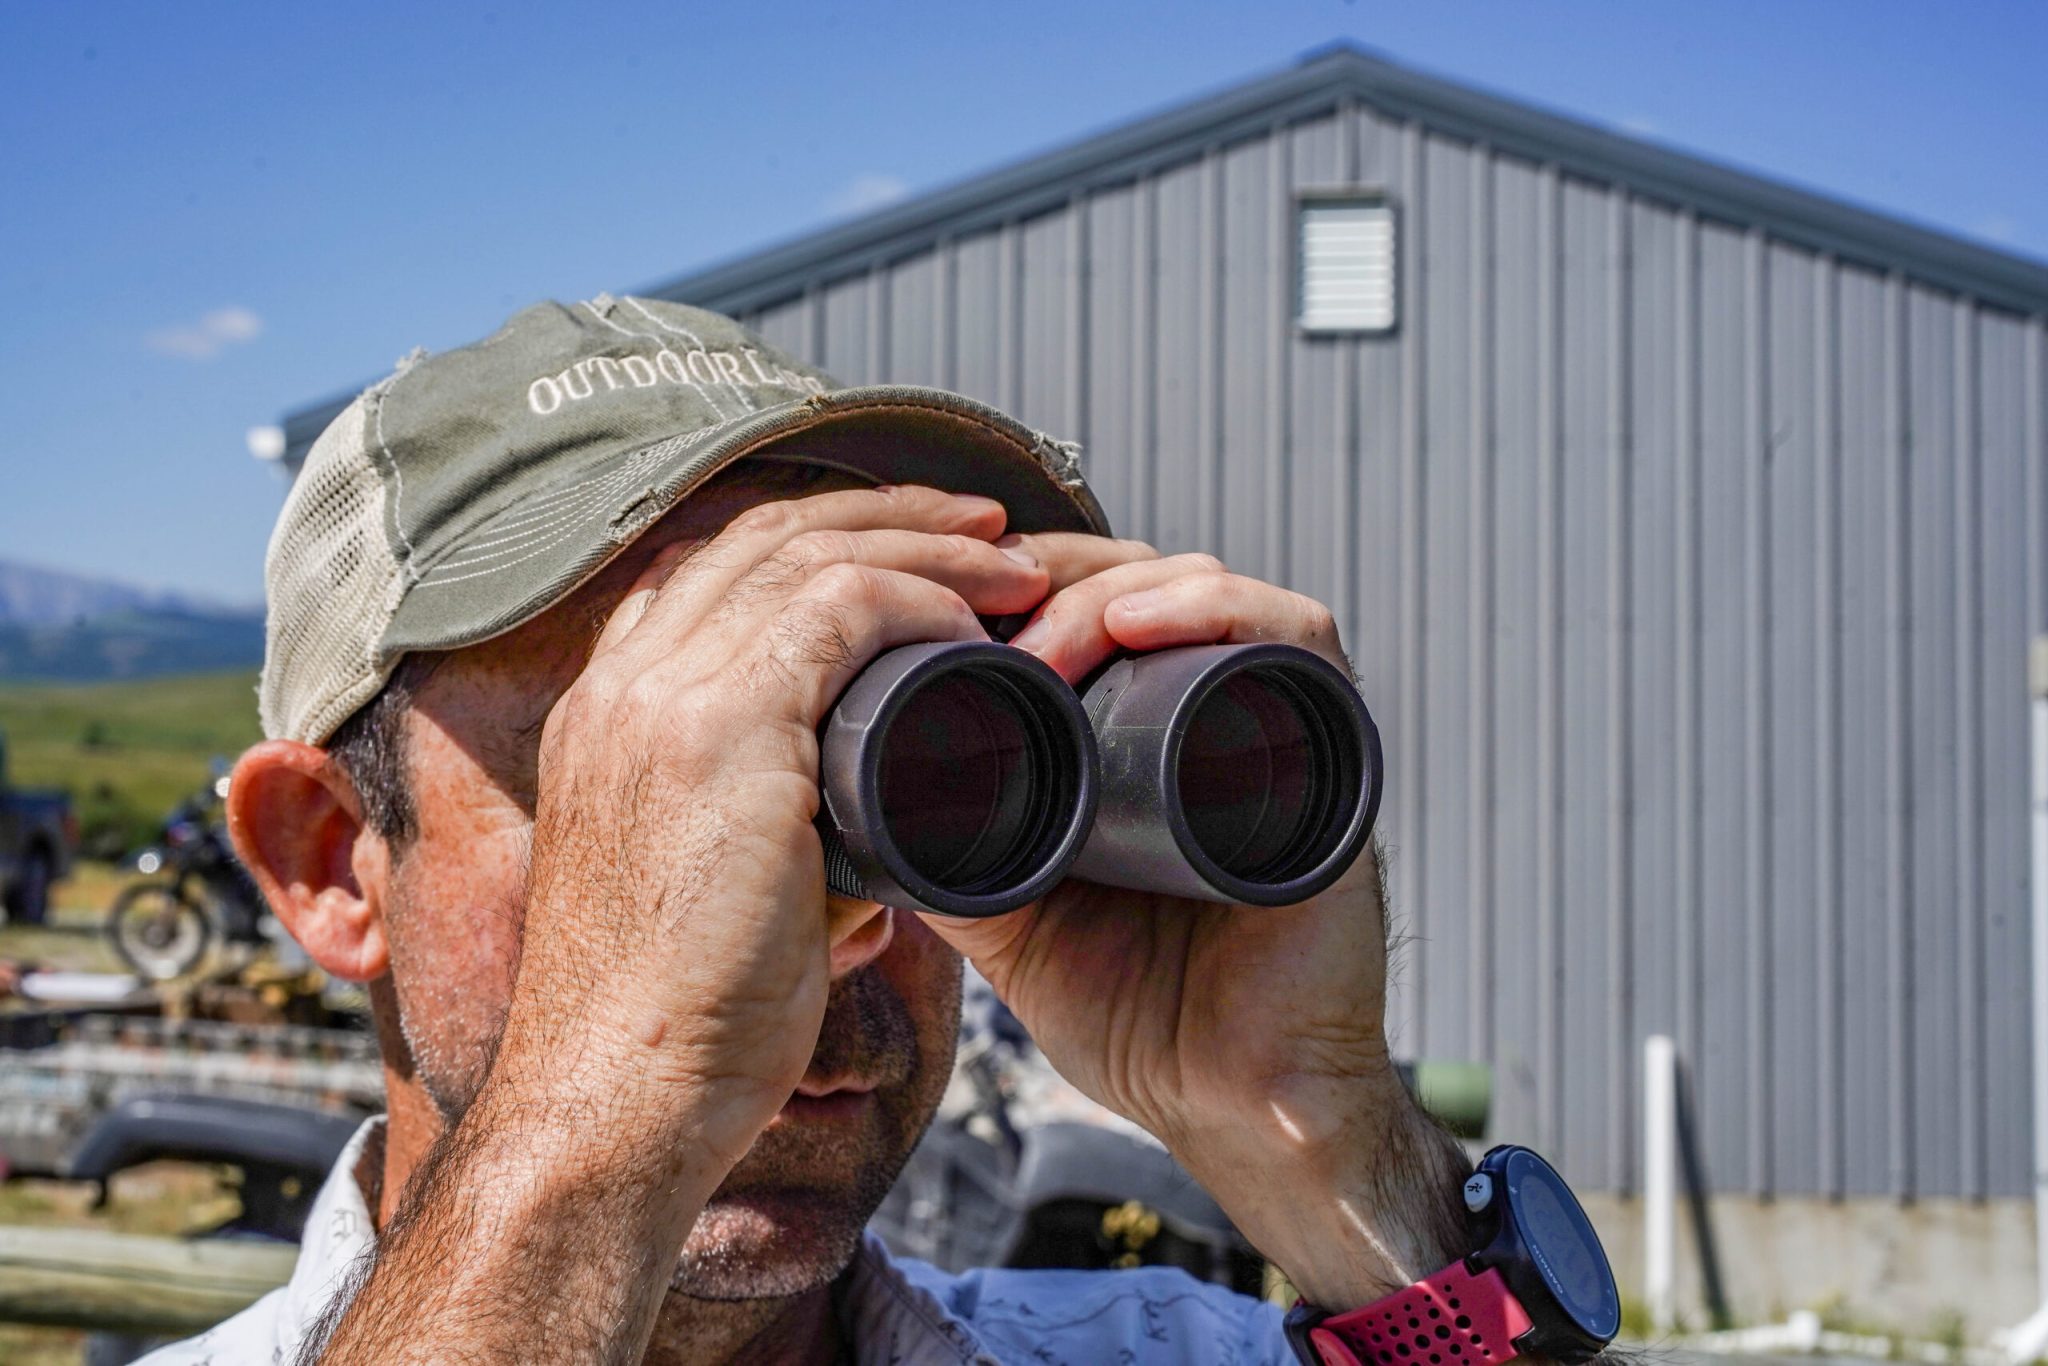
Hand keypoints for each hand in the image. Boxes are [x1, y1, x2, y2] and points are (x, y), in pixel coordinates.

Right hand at [310, 485, 1050, 1363]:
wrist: (614, 1105)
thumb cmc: (673, 1029)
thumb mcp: (710, 902)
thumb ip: (778, 842)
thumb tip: (877, 841)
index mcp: (604, 720)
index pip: (711, 572)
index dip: (816, 541)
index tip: (908, 549)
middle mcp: (617, 689)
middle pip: (758, 536)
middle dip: (883, 514)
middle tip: (981, 524)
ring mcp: (655, 702)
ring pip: (804, 554)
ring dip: (922, 545)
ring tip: (1011, 564)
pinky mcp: (716, 735)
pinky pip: (839, 611)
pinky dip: (920, 602)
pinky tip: (977, 627)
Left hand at [922, 536, 1465, 1304]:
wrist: (1234, 1103)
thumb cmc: (1144, 1017)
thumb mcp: (1014, 913)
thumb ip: (949, 852)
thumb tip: (855, 796)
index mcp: (1152, 737)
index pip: (1087, 602)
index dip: (1013, 586)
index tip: (939, 611)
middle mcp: (1221, 713)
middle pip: (1136, 577)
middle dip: (1046, 578)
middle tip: (976, 618)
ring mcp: (1281, 726)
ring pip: (1201, 586)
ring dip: (1104, 597)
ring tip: (1035, 648)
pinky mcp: (1334, 753)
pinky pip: (1296, 634)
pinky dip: (1217, 607)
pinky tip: (1135, 622)